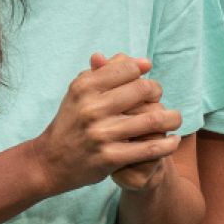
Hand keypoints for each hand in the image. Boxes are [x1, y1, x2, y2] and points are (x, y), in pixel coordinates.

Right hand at [29, 52, 181, 195]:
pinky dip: (167, 144)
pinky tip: (172, 141)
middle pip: (144, 90)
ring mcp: (101, 134)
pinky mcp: (110, 158)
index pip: (128, 69)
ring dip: (172, 118)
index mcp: (85, 87)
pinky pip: (149, 148)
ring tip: (174, 119)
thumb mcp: (81, 91)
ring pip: (153, 119)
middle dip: (158, 93)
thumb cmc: (72, 120)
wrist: (50, 161)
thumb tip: (144, 63)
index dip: (142, 74)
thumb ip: (109, 71)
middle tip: (159, 101)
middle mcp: (92, 108)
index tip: (145, 84)